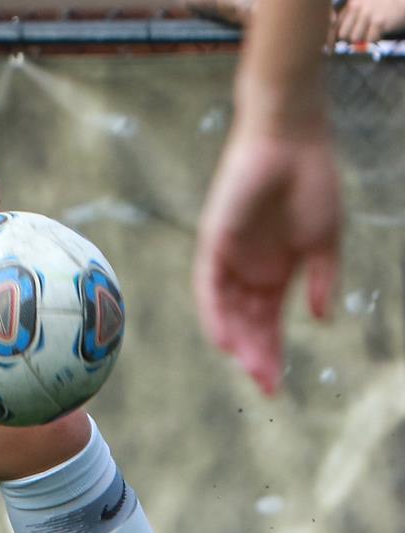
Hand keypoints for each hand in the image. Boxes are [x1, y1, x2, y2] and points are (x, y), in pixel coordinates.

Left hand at [193, 119, 339, 394]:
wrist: (291, 145)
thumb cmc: (312, 186)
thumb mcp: (324, 241)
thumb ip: (322, 279)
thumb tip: (322, 317)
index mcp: (275, 271)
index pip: (268, 321)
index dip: (271, 352)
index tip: (276, 386)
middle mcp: (248, 268)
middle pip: (246, 322)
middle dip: (255, 354)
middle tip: (265, 387)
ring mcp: (229, 255)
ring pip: (226, 309)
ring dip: (236, 340)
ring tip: (249, 370)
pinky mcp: (213, 239)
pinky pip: (208, 283)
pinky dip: (214, 311)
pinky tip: (223, 338)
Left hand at [331, 0, 404, 44]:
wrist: (401, 4)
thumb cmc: (378, 11)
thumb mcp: (360, 11)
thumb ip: (346, 23)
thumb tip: (333, 42)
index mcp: (348, 5)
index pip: (333, 25)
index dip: (330, 39)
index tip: (329, 50)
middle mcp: (355, 7)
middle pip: (342, 35)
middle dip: (350, 40)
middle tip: (361, 36)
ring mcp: (367, 14)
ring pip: (355, 39)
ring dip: (363, 40)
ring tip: (371, 32)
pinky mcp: (378, 21)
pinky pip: (370, 40)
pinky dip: (375, 40)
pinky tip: (380, 32)